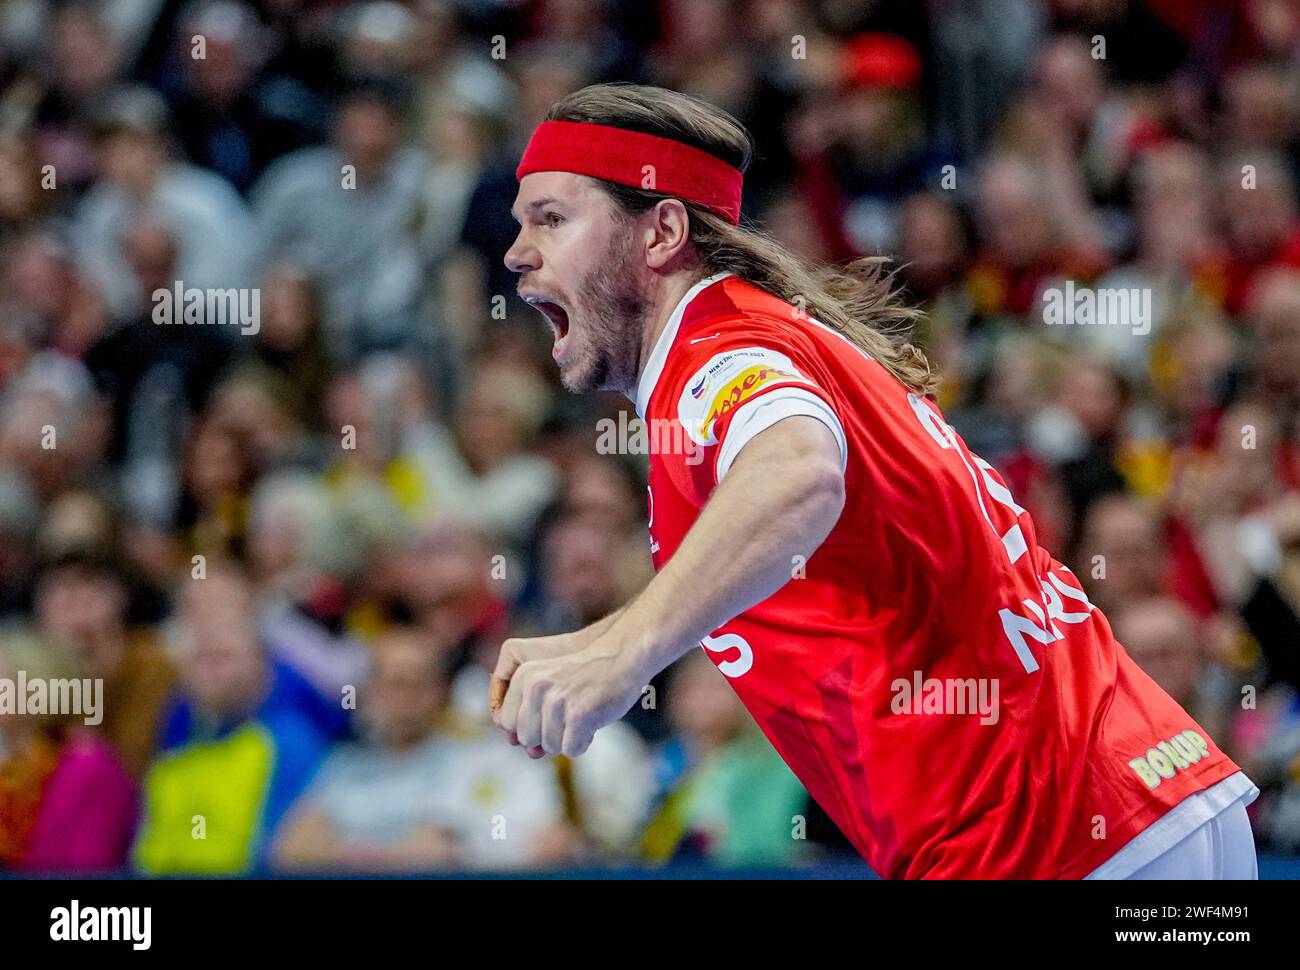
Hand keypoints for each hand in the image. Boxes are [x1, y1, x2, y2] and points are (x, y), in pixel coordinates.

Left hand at [489, 629, 645, 758]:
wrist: (623, 655)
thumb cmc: (586, 674)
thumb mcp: (547, 681)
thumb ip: (530, 713)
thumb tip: (530, 753)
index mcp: (523, 676)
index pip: (507, 723)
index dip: (530, 725)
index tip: (550, 712)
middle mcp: (535, 687)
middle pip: (527, 738)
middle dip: (549, 734)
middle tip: (570, 712)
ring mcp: (556, 701)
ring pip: (550, 747)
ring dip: (568, 737)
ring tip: (584, 711)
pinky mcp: (578, 715)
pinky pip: (571, 750)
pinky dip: (584, 742)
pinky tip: (594, 719)